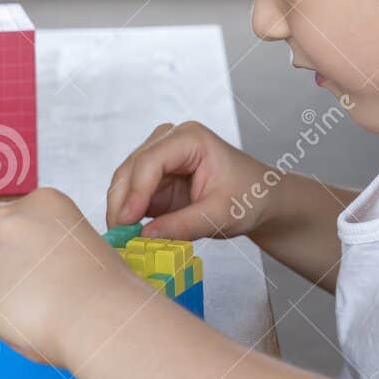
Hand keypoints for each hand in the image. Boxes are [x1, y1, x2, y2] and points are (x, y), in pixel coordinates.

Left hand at [0, 187, 135, 368]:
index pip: (17, 210)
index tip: (35, 252)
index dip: (24, 234)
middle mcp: (9, 220)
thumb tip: (37, 255)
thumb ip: (50, 238)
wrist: (97, 317)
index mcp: (42, 201)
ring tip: (25, 298)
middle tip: (18, 270)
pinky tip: (26, 318)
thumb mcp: (83, 239)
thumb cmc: (104, 285)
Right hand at [106, 121, 274, 238]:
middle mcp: (170, 141)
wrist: (260, 199)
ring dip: (121, 209)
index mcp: (190, 138)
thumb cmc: (249, 197)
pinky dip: (127, 214)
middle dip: (122, 203)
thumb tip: (144, 237)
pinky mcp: (156, 178)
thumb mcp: (220, 215)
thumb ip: (183, 225)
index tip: (127, 221)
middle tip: (117, 237)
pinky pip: (132, 194)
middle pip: (132, 169)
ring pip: (126, 181)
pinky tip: (128, 234)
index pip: (151, 161)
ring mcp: (160, 158)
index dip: (135, 192)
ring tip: (121, 240)